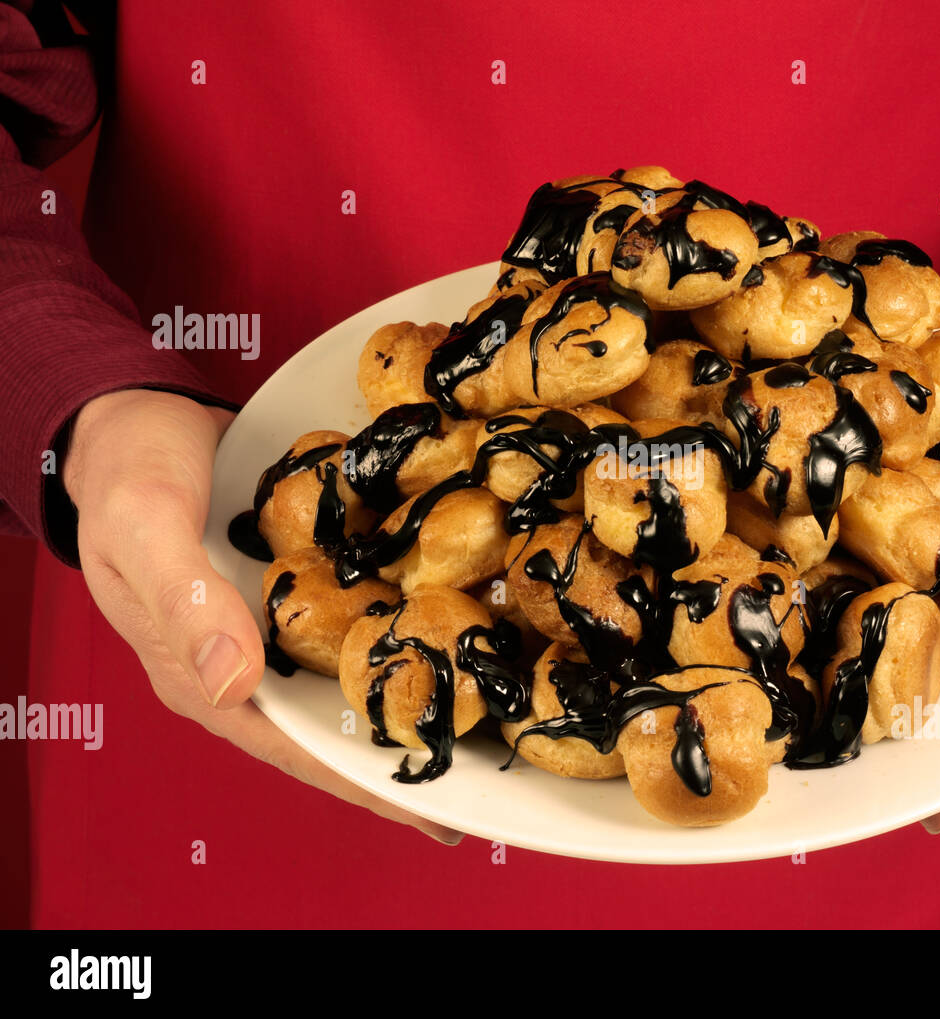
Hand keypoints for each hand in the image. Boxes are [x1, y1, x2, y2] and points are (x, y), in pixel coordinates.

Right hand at [62, 389, 462, 843]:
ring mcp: (270, 621)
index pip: (290, 748)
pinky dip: (396, 628)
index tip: (432, 812)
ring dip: (408, 691)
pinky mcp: (295, 582)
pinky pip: (350, 617)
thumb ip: (185, 600)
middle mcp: (242, 658)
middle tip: (483, 771)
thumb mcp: (146, 526)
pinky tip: (448, 633)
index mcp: (198, 670)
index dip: (359, 784)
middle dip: (400, 750)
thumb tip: (233, 682)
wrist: (136, 414)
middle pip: (330, 722)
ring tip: (486, 713)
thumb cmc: (129, 469)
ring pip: (346, 673)